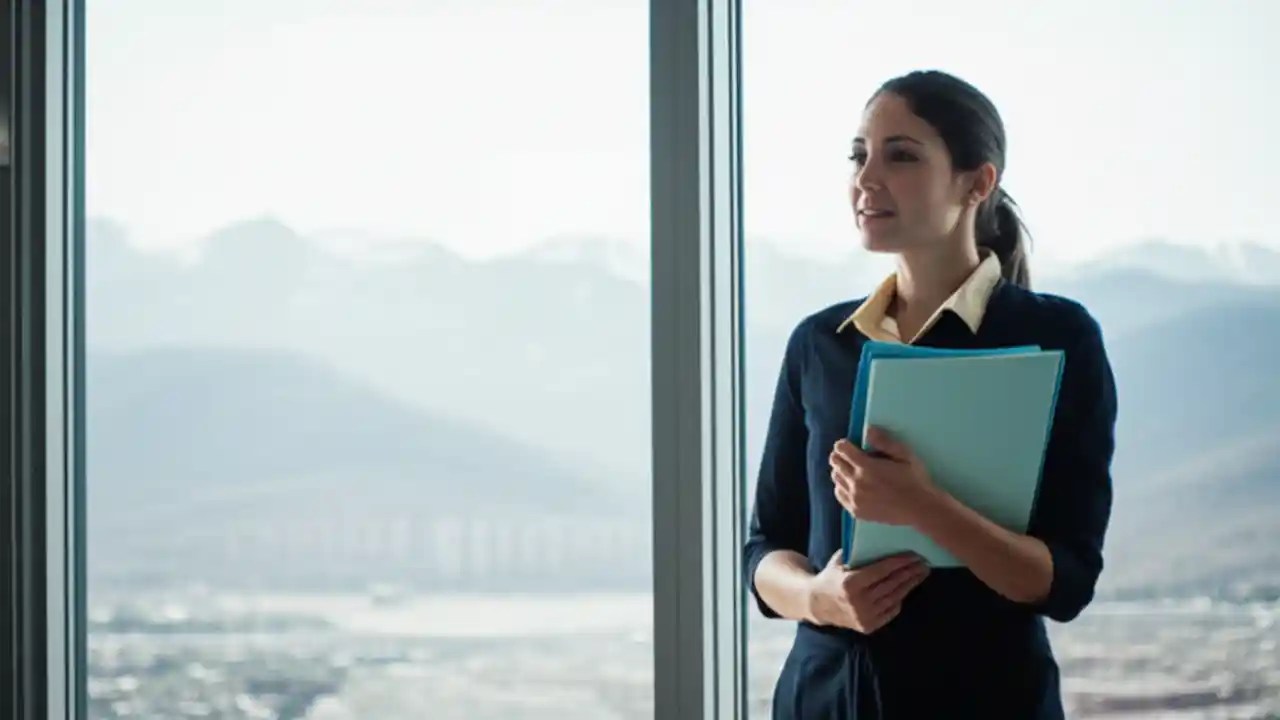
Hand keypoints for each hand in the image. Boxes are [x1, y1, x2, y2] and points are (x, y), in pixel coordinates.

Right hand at [806, 550, 929, 632]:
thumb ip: (857, 553)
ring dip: (910, 585)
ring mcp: (864, 616)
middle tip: (924, 563)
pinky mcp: (869, 626)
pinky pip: (891, 611)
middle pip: (891, 584)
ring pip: (894, 597)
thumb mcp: (839, 561)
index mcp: (850, 583)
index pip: (881, 571)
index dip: (899, 562)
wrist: (817, 605)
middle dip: (910, 572)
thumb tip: (881, 539)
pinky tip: (908, 587)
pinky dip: (900, 599)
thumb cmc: (831, 577)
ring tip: (921, 574)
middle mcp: (858, 602)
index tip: (914, 555)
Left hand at [829, 426, 938, 526]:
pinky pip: (840, 495)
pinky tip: (855, 486)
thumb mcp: (904, 455)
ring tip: (855, 472)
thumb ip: (884, 441)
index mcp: (866, 467)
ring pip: (835, 479)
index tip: (852, 445)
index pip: (841, 449)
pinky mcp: (856, 511)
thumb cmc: (914, 479)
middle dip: (842, 456)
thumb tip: (867, 430)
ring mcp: (855, 499)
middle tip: (853, 457)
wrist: (919, 509)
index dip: (845, 444)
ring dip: (842, 472)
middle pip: (835, 462)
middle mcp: (856, 483)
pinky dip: (843, 488)